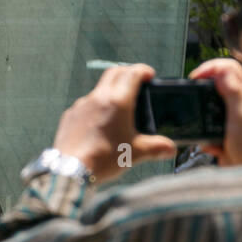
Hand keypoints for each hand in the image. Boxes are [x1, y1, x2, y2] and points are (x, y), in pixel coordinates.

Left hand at [51, 63, 176, 182]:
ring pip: (99, 89)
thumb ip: (156, 148)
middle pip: (114, 73)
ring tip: (119, 105)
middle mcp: (98, 98)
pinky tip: (99, 123)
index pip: (133, 73)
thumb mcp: (136, 154)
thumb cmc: (104, 159)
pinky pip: (85, 105)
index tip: (150, 74)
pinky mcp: (70, 116)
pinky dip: (96, 107)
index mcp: (118, 101)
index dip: (143, 70)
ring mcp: (81, 105)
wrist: (70, 171)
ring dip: (110, 90)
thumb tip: (171, 149)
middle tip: (137, 80)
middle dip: (127, 72)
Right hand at [188, 59, 241, 166]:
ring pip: (206, 108)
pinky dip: (205, 139)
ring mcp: (228, 118)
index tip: (197, 77)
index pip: (228, 68)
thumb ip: (233, 92)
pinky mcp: (221, 134)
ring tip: (201, 128)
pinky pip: (205, 130)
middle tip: (191, 97)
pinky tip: (212, 147)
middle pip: (215, 84)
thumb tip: (221, 71)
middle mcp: (236, 103)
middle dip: (202, 93)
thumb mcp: (240, 115)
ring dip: (202, 119)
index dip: (211, 68)